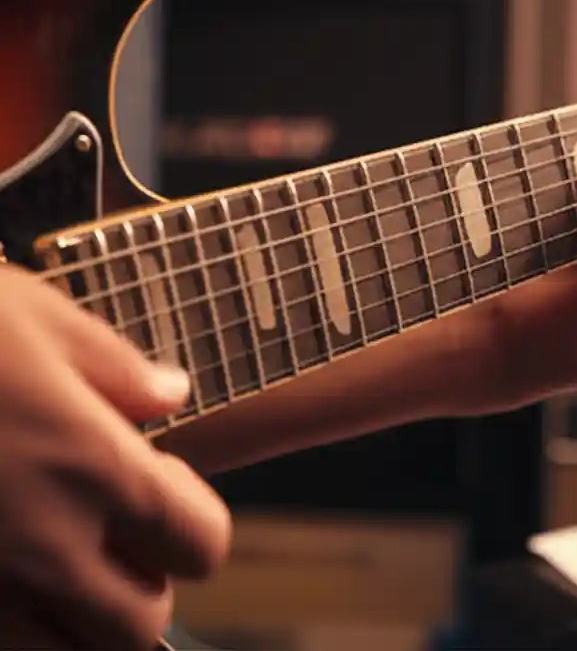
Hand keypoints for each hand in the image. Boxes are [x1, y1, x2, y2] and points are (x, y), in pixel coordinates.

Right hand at [0, 266, 229, 649]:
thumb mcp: (31, 314)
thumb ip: (113, 368)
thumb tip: (169, 395)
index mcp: (92, 470)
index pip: (200, 545)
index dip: (190, 520)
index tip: (159, 484)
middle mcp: (40, 547)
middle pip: (138, 628)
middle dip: (138, 590)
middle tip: (105, 537)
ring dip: (68, 623)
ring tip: (43, 561)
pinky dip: (5, 625)